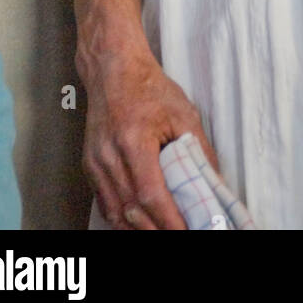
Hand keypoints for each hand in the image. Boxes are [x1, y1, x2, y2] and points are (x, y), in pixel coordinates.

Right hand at [81, 42, 219, 229]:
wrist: (114, 70)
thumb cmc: (148, 87)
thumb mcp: (183, 114)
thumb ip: (200, 151)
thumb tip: (213, 182)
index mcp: (134, 140)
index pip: (151, 194)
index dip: (169, 220)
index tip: (186, 230)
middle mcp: (109, 155)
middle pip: (131, 211)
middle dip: (156, 230)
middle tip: (179, 232)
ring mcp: (95, 163)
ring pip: (115, 213)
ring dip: (138, 229)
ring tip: (161, 230)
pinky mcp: (89, 166)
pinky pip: (105, 203)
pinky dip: (122, 219)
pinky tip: (139, 223)